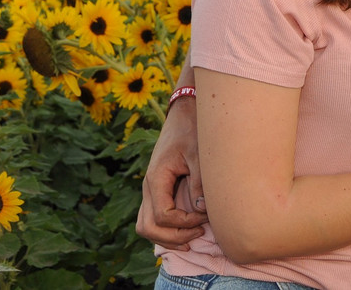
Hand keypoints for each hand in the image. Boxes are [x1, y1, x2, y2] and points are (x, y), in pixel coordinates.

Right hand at [135, 96, 208, 247]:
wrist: (184, 113)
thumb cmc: (191, 130)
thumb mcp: (198, 154)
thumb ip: (199, 182)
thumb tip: (201, 210)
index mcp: (156, 178)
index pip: (162, 216)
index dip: (184, 223)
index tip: (205, 217)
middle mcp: (148, 186)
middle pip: (147, 228)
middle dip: (173, 237)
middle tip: (198, 232)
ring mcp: (150, 189)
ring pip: (145, 226)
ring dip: (167, 237)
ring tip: (192, 236)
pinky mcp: (157, 189)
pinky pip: (152, 217)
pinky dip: (165, 229)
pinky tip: (185, 229)